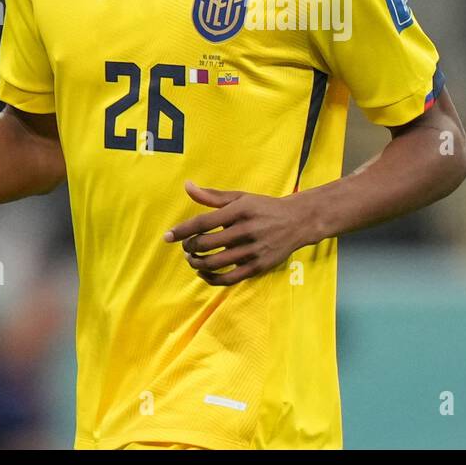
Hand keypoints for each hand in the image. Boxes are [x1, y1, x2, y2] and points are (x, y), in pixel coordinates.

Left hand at [165, 181, 319, 285]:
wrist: (298, 221)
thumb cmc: (263, 207)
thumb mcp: (240, 197)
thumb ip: (212, 196)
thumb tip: (187, 186)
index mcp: (240, 210)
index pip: (203, 222)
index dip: (182, 230)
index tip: (167, 236)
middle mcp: (246, 230)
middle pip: (206, 244)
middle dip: (189, 247)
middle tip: (186, 247)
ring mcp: (253, 250)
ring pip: (215, 263)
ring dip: (197, 263)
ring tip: (193, 259)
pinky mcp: (258, 266)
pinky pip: (228, 278)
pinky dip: (211, 278)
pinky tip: (204, 272)